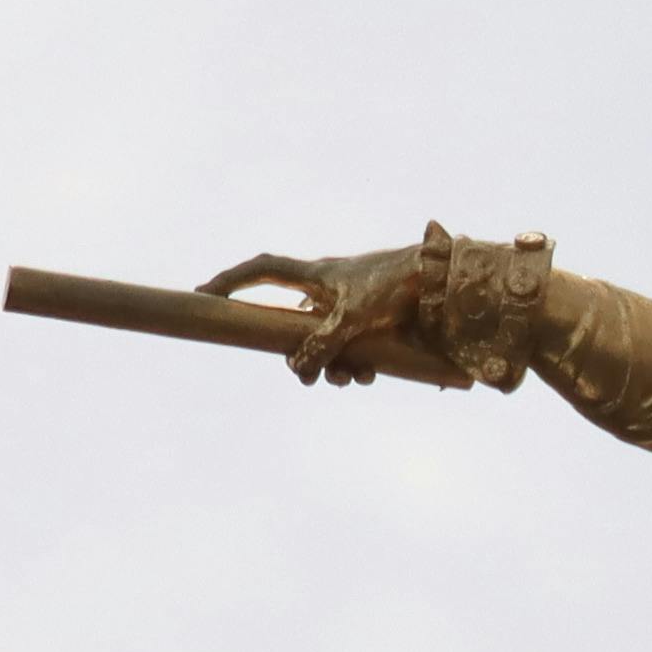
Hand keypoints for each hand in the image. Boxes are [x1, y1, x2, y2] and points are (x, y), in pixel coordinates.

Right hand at [206, 244, 446, 383]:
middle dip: (299, 357)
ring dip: (333, 368)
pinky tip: (372, 374)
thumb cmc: (397, 285)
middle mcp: (328, 291)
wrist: (446, 282)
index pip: (261, 272)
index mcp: (315, 275)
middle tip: (308, 377)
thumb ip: (323, 343)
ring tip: (350, 379)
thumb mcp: (354, 316)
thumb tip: (299, 368)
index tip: (205, 295)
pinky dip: (357, 367)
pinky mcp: (372, 325)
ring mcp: (349, 309)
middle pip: (292, 327)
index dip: (231, 281)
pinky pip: (352, 352)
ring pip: (324, 346)